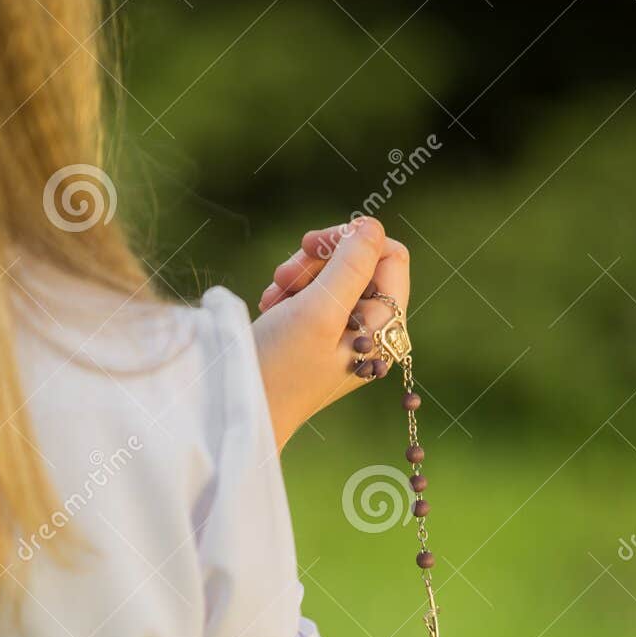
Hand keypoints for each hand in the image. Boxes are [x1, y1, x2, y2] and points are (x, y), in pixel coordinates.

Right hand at [251, 220, 410, 448]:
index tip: (307, 246)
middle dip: (319, 260)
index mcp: (387, 327)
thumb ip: (351, 265)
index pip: (390, 255)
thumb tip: (372, 226)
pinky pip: (317, 293)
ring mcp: (350, 333)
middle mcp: (375, 330)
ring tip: (272, 296)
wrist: (245, 410)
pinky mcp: (323, 335)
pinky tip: (270, 306)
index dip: (351, 240)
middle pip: (361, 262)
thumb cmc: (280, 367)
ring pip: (335, 274)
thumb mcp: (318, 310)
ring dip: (300, 275)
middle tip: (281, 276)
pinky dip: (292, 291)